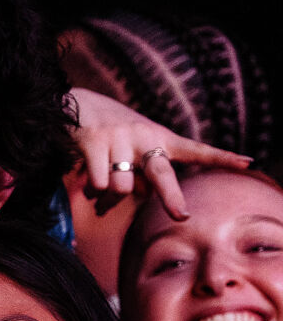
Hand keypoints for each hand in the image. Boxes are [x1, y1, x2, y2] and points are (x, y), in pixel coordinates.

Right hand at [68, 87, 251, 220]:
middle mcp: (143, 137)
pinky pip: (98, 183)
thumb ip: (140, 174)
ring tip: (99, 202)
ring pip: (121, 188)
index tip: (247, 162)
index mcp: (159, 138)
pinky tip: (86, 189)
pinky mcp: (94, 142)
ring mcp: (119, 139)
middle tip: (182, 216)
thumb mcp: (133, 148)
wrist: (74, 103)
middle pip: (161, 174)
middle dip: (171, 197)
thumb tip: (136, 201)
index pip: (195, 150)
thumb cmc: (108, 132)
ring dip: (109, 202)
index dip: (221, 158)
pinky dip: (93, 192)